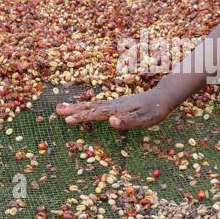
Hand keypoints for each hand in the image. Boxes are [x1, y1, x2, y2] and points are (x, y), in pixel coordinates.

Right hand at [55, 88, 174, 128]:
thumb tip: (111, 122)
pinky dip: (88, 107)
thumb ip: (127, 121)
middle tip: (57, 110)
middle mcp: (113, 105)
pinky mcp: (118, 105)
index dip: (82, 117)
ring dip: (78, 107)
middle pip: (90, 107)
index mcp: (117, 109)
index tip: (67, 120)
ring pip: (93, 105)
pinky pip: (98, 106)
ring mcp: (115, 104)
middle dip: (74, 109)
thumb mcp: (144, 119)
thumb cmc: (154, 111)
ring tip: (63, 107)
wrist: (163, 97)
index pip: (96, 113)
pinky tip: (85, 108)